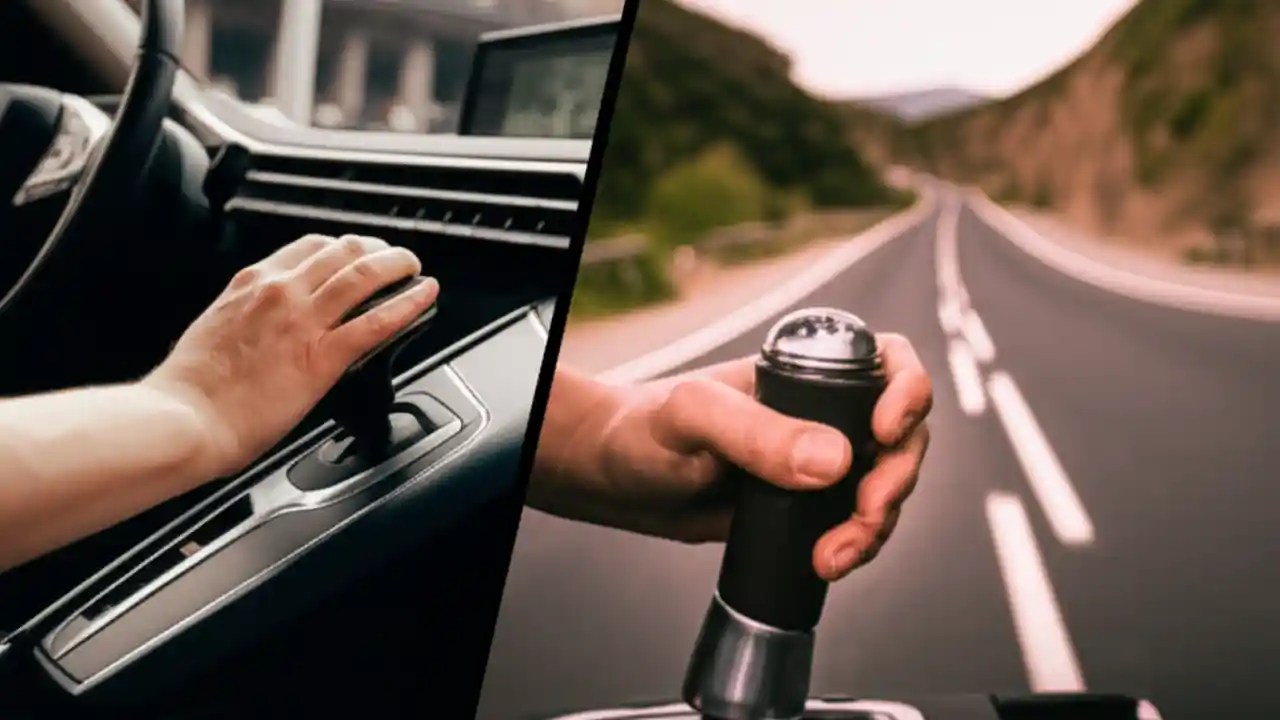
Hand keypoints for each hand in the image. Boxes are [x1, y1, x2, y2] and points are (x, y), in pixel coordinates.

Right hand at [142, 234, 438, 477]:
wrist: (182, 419)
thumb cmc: (191, 389)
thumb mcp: (218, 329)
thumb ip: (249, 317)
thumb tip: (268, 325)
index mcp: (251, 283)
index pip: (309, 246)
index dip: (342, 246)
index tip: (356, 252)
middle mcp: (281, 292)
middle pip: (343, 251)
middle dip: (376, 249)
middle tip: (395, 257)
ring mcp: (304, 321)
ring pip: (365, 274)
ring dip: (398, 265)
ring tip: (414, 268)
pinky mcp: (322, 357)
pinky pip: (378, 320)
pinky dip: (409, 303)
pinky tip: (425, 297)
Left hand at [531, 334, 930, 580]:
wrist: (614, 480)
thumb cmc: (641, 428)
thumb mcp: (693, 417)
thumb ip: (756, 433)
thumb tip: (831, 460)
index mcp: (803, 372)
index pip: (887, 362)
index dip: (907, 394)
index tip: (884, 432)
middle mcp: (819, 411)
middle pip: (901, 435)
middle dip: (896, 478)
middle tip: (865, 512)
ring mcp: (816, 459)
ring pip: (884, 486)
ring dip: (876, 525)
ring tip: (833, 555)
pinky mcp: (805, 505)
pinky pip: (855, 522)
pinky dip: (856, 545)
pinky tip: (826, 561)